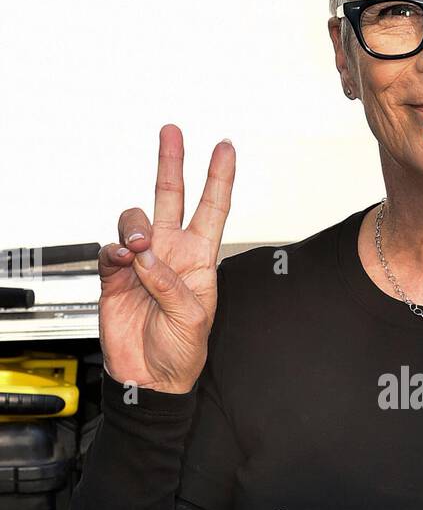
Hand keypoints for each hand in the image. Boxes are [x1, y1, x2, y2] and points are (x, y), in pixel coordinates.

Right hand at [97, 125, 234, 393]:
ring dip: (136, 226)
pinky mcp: (115, 275)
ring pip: (135, 219)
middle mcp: (171, 253)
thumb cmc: (182, 351)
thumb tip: (146, 257)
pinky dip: (115, 250)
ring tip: (139, 249)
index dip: (219, 178)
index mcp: (200, 260)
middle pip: (171, 197)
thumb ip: (170, 283)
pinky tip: (123, 261)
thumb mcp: (193, 318)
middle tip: (171, 132)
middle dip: (171, 162)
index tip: (225, 148)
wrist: (151, 376)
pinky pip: (110, 248)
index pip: (213, 209)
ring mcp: (142, 262)